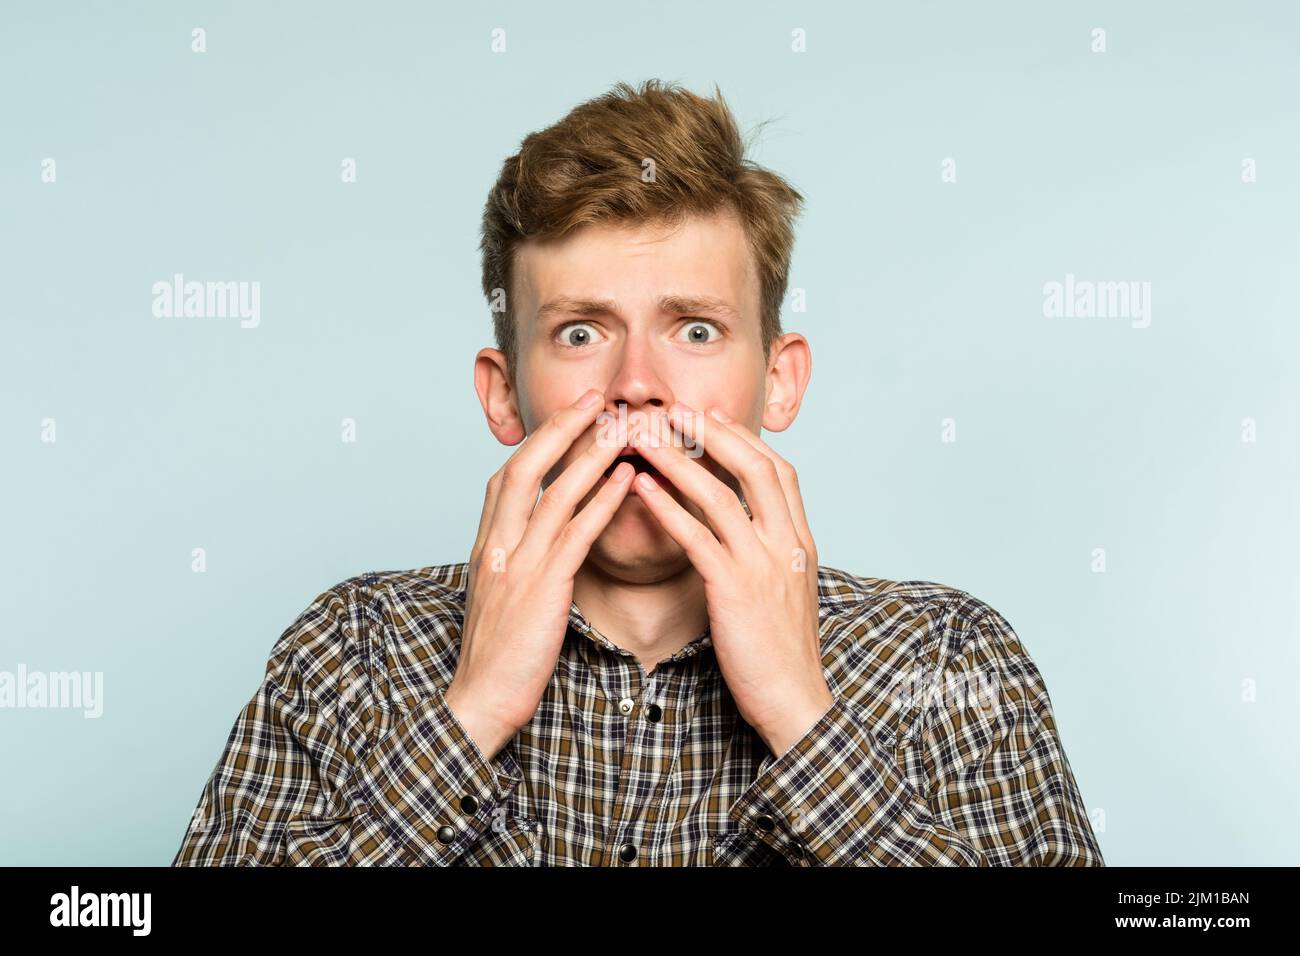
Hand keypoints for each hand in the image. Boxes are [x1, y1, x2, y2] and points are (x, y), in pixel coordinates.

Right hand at [445, 390, 633, 758]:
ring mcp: (516, 565)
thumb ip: (519, 560)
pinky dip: (601, 502)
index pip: (508, 476)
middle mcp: (497, 546)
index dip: (540, 441)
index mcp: (487, 545)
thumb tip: (544, 536)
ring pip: (555, 492)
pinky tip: (627, 479)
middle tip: (597, 397)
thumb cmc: (498, 656)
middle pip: (526, 467)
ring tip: (622, 425)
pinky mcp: (541, 590)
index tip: (570, 416)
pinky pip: (574, 535)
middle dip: (562, 427)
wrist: (479, 701)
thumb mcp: (502, 597)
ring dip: (590, 453)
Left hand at [626, 404, 833, 758]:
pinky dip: (668, 507)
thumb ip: (768, 552)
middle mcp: (787, 544)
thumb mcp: (785, 590)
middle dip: (711, 430)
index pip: (777, 469)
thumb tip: (744, 525)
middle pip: (753, 465)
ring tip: (641, 436)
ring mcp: (763, 565)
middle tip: (672, 407)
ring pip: (720, 494)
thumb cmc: (781, 652)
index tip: (707, 416)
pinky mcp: (735, 591)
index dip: (741, 437)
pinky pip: (698, 538)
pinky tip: (640, 488)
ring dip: (678, 458)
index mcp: (799, 541)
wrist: (795, 702)